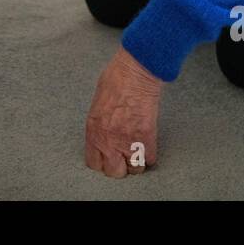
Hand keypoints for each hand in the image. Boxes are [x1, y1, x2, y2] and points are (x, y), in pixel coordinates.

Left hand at [84, 47, 162, 177]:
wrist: (136, 71)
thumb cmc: (116, 79)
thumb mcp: (97, 104)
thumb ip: (99, 124)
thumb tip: (104, 134)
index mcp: (93, 131)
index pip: (94, 164)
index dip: (104, 162)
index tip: (110, 158)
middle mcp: (108, 140)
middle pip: (114, 172)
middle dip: (120, 166)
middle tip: (125, 156)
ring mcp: (127, 141)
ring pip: (134, 170)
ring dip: (137, 161)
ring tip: (138, 150)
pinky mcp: (146, 138)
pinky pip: (150, 159)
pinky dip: (150, 154)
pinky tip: (148, 143)